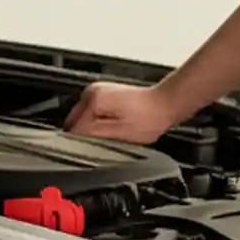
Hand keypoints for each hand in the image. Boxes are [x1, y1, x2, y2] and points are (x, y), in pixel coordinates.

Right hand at [62, 81, 178, 143]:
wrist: (165, 104)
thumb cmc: (150, 118)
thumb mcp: (119, 133)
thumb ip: (93, 135)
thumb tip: (74, 137)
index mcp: (93, 99)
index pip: (73, 128)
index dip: (84, 142)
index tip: (96, 147)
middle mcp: (92, 91)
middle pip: (75, 122)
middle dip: (87, 135)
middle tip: (109, 140)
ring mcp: (97, 92)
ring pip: (82, 119)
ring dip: (94, 129)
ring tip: (115, 132)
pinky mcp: (103, 96)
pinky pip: (92, 115)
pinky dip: (99, 123)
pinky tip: (116, 126)